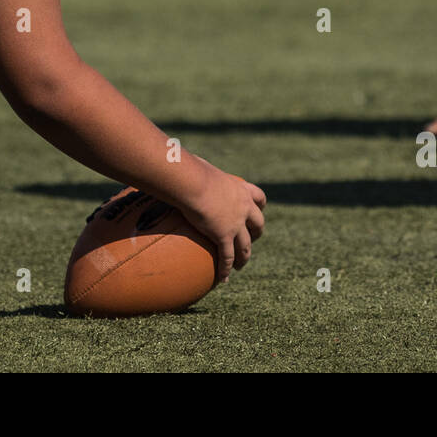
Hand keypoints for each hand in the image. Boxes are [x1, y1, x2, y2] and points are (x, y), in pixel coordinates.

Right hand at [178, 158, 265, 283]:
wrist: (195, 184)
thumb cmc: (193, 170)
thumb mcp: (200, 165)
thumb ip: (195, 166)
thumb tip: (177, 157)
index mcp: (240, 189)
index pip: (258, 197)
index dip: (260, 206)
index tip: (258, 210)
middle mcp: (243, 208)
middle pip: (258, 223)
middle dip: (256, 233)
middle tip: (250, 239)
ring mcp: (236, 224)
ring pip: (245, 246)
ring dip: (244, 257)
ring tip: (241, 265)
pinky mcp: (224, 237)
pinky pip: (227, 258)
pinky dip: (226, 269)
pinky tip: (224, 279)